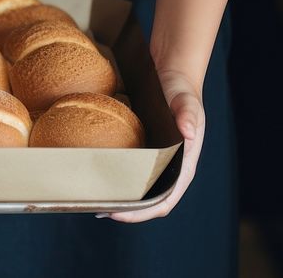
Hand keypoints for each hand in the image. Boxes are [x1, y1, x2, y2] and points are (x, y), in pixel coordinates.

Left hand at [104, 67, 204, 222]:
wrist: (171, 70)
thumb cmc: (182, 88)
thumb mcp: (186, 100)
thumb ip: (188, 115)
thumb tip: (188, 133)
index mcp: (184, 165)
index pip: (165, 200)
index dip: (142, 213)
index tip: (117, 213)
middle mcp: (169, 167)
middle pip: (148, 200)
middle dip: (126, 210)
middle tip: (98, 207)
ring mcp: (155, 159)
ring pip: (137, 187)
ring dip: (119, 195)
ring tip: (94, 196)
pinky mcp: (142, 147)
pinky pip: (129, 168)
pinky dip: (114, 175)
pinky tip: (97, 172)